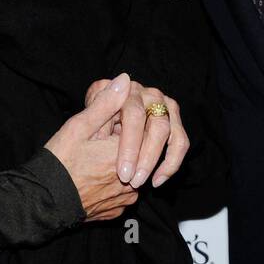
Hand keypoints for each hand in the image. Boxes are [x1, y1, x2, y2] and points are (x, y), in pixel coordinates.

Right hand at [44, 74, 141, 221]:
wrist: (42, 203)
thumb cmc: (59, 163)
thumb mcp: (78, 127)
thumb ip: (105, 104)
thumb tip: (124, 80)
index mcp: (125, 155)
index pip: (143, 130)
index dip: (122, 125)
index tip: (103, 128)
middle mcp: (132, 180)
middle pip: (139, 151)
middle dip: (121, 143)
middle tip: (94, 146)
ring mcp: (125, 198)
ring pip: (132, 171)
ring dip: (119, 162)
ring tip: (91, 162)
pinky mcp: (117, 210)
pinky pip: (122, 191)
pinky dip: (112, 181)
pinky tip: (92, 178)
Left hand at [83, 74, 188, 188]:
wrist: (91, 138)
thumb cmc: (84, 133)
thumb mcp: (84, 122)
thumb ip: (102, 104)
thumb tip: (123, 80)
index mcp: (124, 90)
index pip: (134, 116)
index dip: (129, 147)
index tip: (123, 173)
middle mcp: (147, 94)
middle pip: (157, 125)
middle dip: (146, 158)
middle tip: (134, 181)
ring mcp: (162, 105)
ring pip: (173, 133)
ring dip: (163, 162)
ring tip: (149, 183)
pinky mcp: (171, 119)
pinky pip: (179, 141)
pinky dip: (171, 163)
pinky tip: (157, 180)